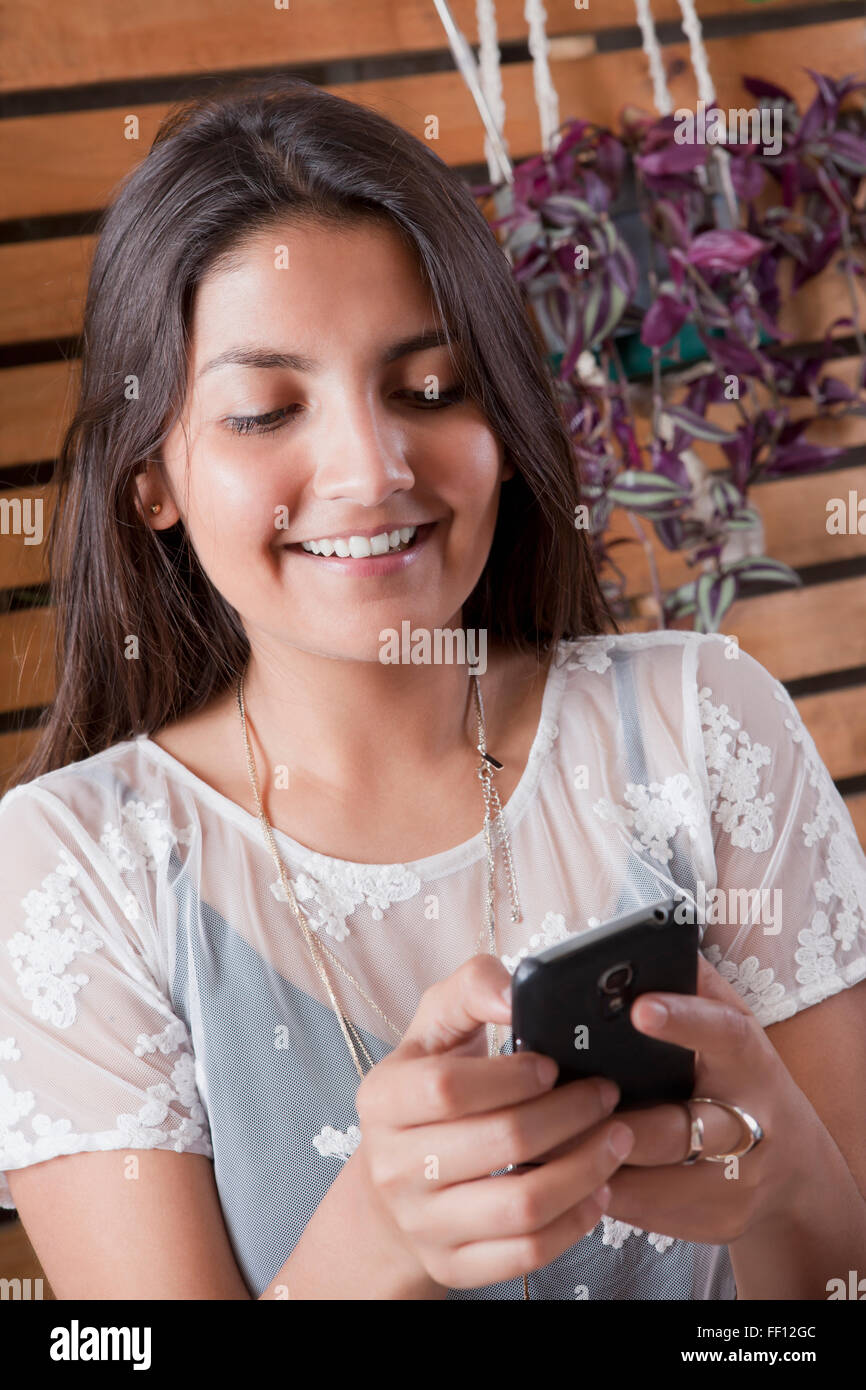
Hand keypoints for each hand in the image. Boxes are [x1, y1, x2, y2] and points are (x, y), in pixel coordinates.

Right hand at [354, 954, 635, 1289]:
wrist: (393, 1181)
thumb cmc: (426, 1089)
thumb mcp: (435, 1028)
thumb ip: (471, 988)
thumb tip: (514, 991)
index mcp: (383, 1099)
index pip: (447, 1088)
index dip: (510, 1075)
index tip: (553, 1063)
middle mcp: (394, 1167)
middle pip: (498, 1144)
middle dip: (568, 1115)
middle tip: (607, 1094)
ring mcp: (424, 1224)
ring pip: (522, 1206)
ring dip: (585, 1169)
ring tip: (617, 1138)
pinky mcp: (455, 1266)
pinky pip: (529, 1254)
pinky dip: (576, 1223)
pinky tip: (599, 1190)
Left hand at [588, 952, 818, 1244]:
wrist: (788, 1168)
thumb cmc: (740, 1078)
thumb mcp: (730, 1022)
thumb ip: (694, 982)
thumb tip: (649, 938)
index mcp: (748, 1060)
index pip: (722, 1033)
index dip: (684, 1020)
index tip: (639, 1006)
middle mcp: (750, 1122)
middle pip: (679, 1127)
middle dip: (620, 1120)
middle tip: (564, 1100)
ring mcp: (734, 1179)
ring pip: (653, 1177)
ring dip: (594, 1157)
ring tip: (541, 1134)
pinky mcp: (714, 1220)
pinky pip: (642, 1209)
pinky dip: (598, 1188)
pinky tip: (561, 1167)